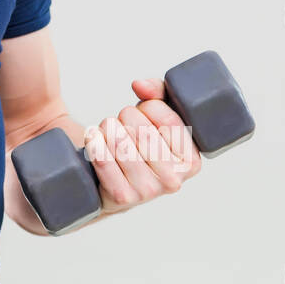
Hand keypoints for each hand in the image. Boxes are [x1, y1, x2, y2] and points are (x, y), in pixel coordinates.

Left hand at [83, 78, 200, 214]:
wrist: (107, 180)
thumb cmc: (135, 144)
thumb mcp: (154, 116)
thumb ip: (156, 92)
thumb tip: (139, 86)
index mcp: (191, 162)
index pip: (168, 119)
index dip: (148, 107)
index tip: (143, 113)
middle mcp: (174, 181)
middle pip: (142, 130)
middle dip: (125, 117)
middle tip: (122, 125)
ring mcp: (148, 191)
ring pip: (120, 141)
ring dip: (108, 128)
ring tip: (108, 133)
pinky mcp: (122, 197)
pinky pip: (103, 158)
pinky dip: (93, 141)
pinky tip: (93, 138)